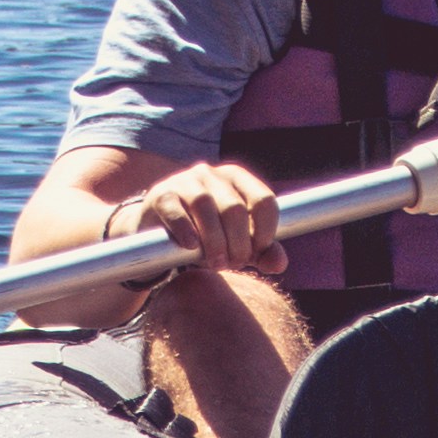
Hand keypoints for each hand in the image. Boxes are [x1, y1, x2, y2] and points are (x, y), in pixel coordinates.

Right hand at [103, 158, 282, 278]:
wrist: (157, 233)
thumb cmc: (204, 236)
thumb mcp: (236, 243)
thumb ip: (261, 252)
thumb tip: (280, 263)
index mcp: (236, 178)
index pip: (264, 200)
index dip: (265, 232)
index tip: (256, 253)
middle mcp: (211, 173)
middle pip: (235, 209)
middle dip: (238, 244)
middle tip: (232, 264)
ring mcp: (184, 181)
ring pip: (207, 207)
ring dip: (215, 242)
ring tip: (215, 263)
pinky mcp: (161, 196)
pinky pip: (177, 212)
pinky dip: (187, 232)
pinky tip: (191, 248)